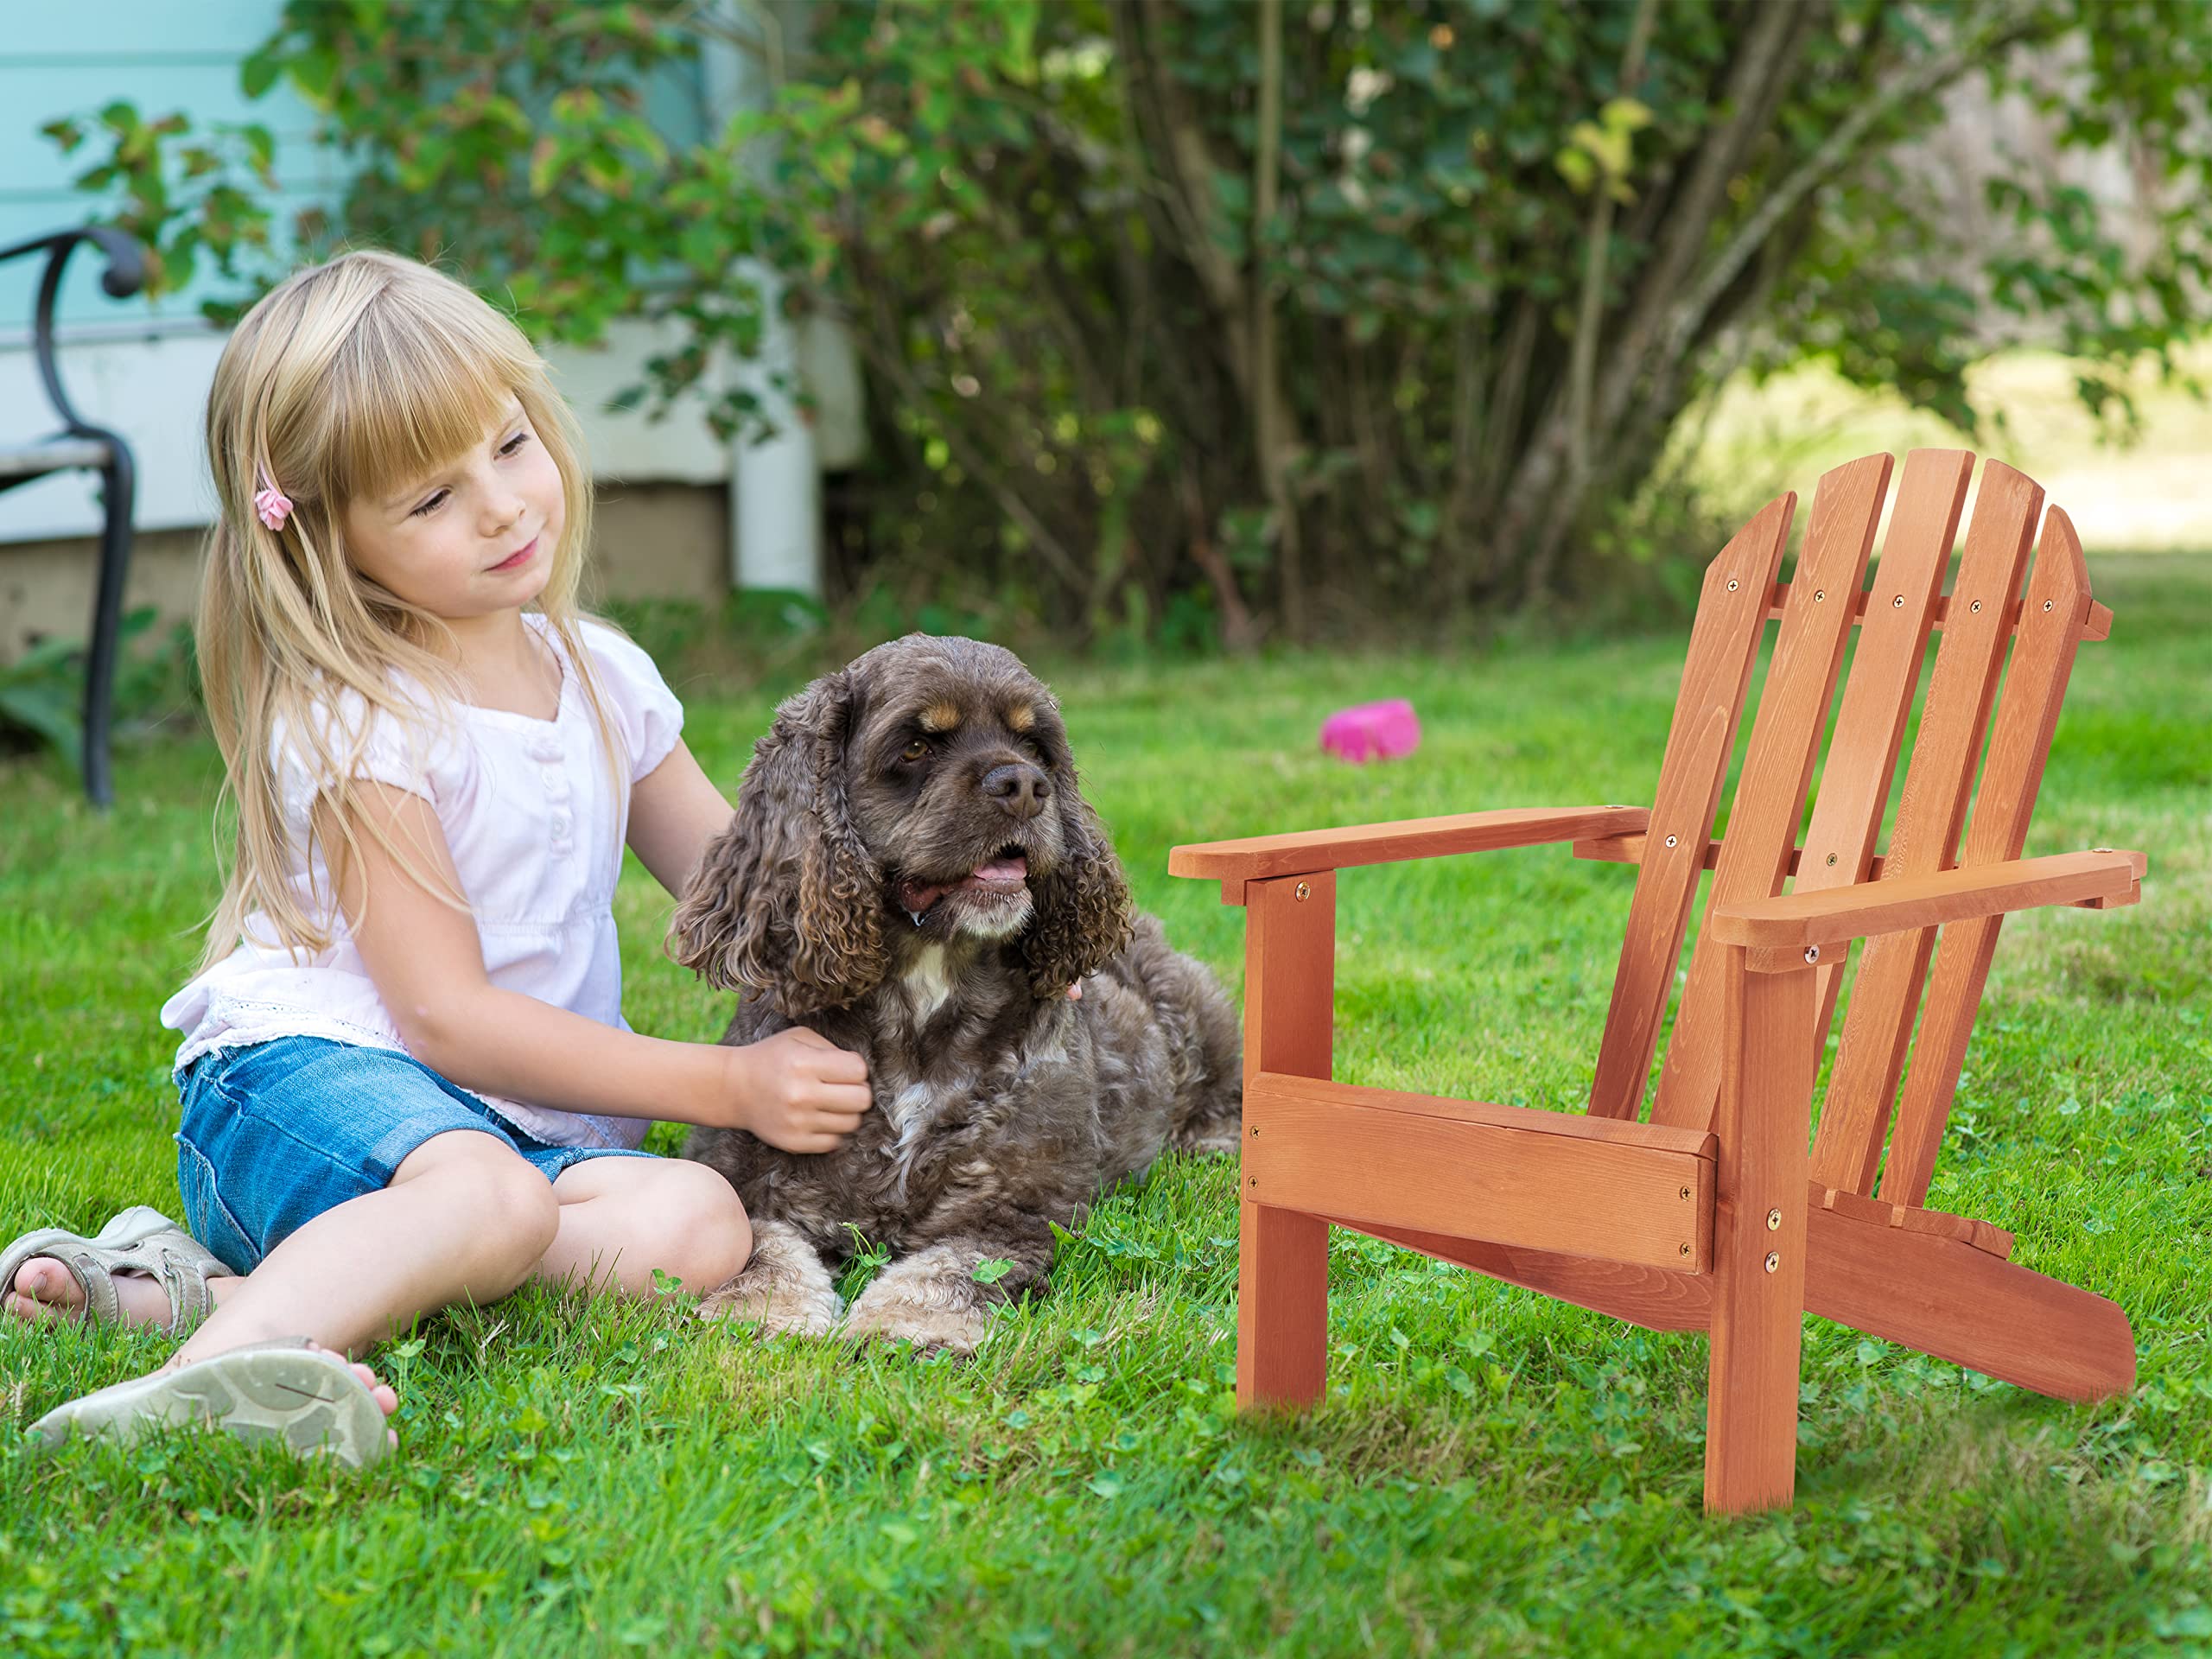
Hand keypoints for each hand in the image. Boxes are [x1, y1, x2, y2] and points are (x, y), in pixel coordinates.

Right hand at [728, 1027, 869, 1152]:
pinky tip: (821, 1118)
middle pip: (862, 1099)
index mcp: (804, 1064)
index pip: (858, 1070)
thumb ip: (832, 1048)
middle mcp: (801, 1095)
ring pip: (852, 1123)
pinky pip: (835, 1142)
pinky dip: (834, 1130)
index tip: (845, 1068)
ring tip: (831, 1103)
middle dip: (858, 1091)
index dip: (856, 1068)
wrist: (733, 1088)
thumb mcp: (799, 1038)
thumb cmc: (772, 1058)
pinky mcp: (794, 1143)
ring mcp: (797, 1122)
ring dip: (847, 1112)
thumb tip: (862, 1069)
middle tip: (844, 1087)